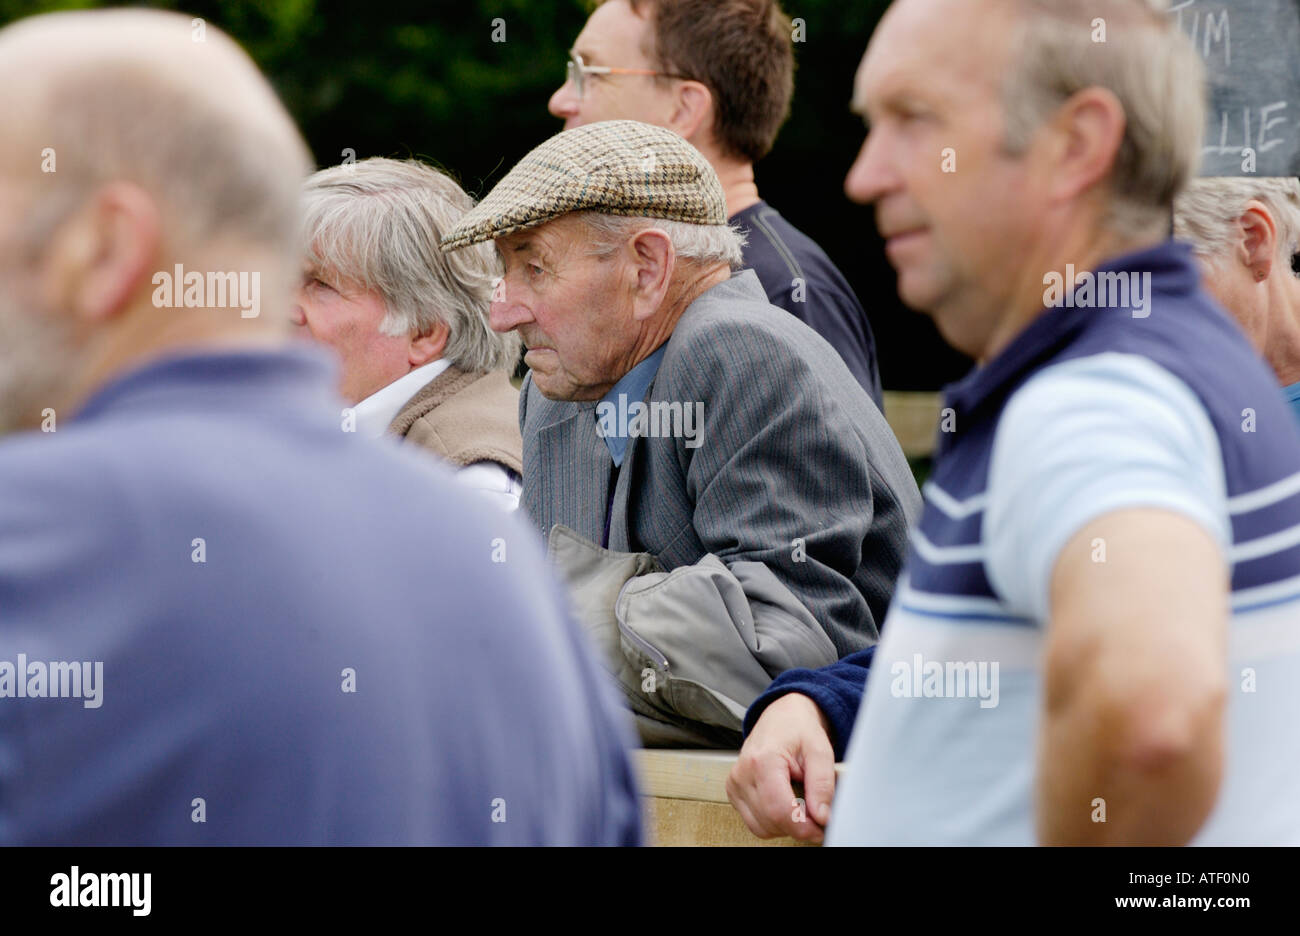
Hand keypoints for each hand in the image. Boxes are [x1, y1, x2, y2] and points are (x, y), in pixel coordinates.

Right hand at [726, 693, 835, 842]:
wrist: (782, 716)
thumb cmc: (798, 728)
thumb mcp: (820, 750)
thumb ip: (822, 784)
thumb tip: (822, 817)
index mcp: (762, 760)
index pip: (779, 810)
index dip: (803, 826)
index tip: (821, 828)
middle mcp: (742, 773)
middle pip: (770, 822)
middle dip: (798, 826)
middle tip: (817, 813)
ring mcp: (734, 784)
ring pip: (761, 827)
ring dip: (785, 824)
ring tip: (800, 802)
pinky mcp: (733, 792)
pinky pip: (754, 822)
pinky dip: (773, 820)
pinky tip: (786, 802)